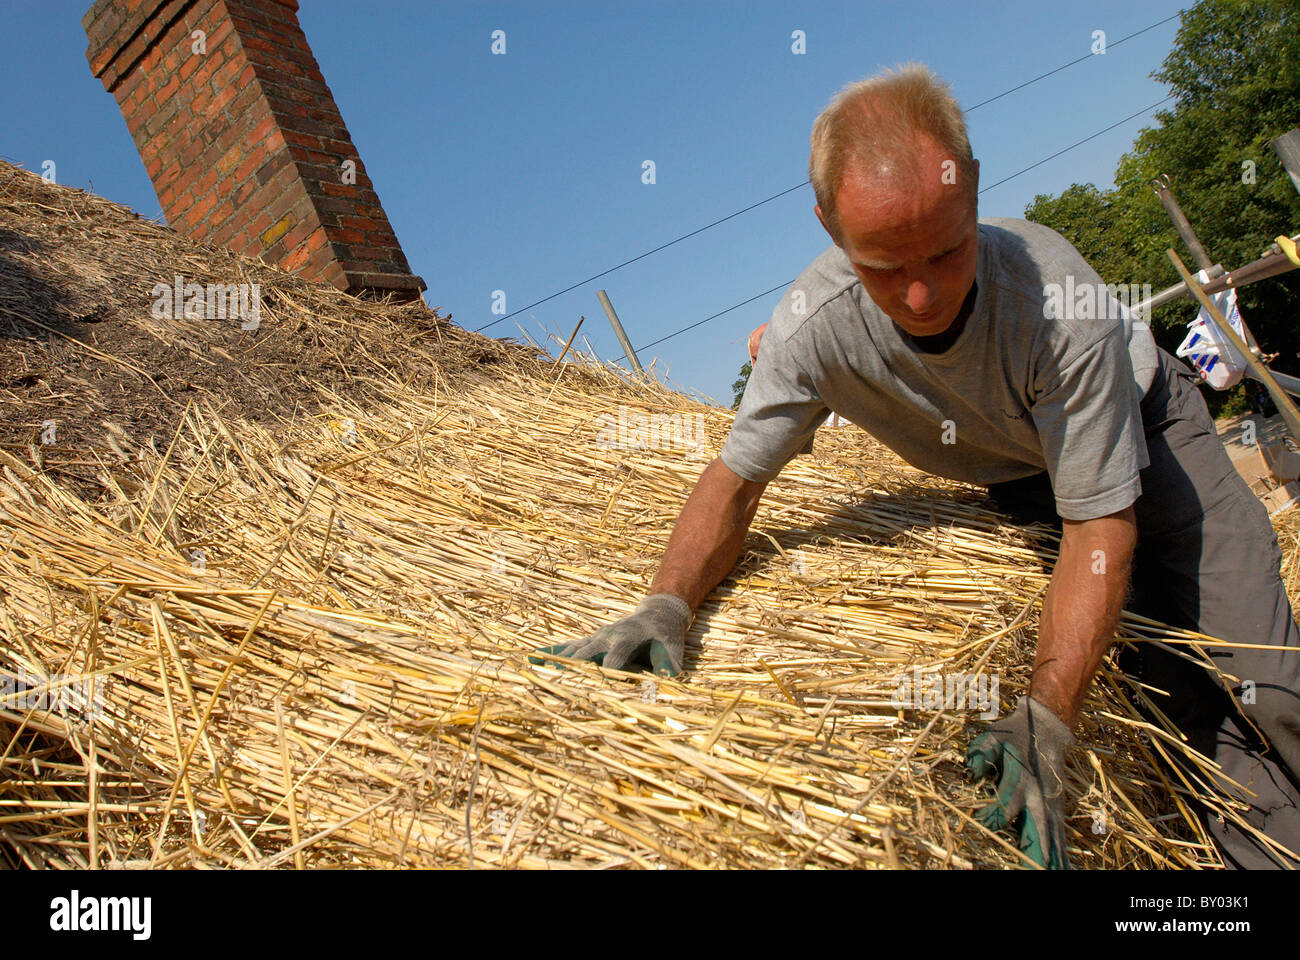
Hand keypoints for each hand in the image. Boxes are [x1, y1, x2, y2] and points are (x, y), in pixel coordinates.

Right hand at [529, 594, 691, 676]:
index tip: (596, 689)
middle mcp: (606, 636)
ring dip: (556, 663)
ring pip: (572, 651)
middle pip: (585, 654)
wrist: (657, 612)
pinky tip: (533, 659)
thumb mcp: (672, 647)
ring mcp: (596, 637)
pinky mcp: (591, 641)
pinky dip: (552, 653)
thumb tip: (668, 679)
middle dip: (572, 669)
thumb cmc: (665, 634)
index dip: (607, 673)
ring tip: (535, 674)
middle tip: (554, 685)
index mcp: (626, 638)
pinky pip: (569, 647)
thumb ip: (667, 663)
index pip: (614, 659)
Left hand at [966, 695, 1073, 868]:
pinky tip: (1064, 870)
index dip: (991, 818)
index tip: (980, 823)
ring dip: (1052, 860)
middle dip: (1033, 856)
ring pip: (1052, 841)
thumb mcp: (991, 739)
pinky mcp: (1057, 812)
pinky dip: (1063, 856)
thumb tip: (970, 771)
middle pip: (1036, 834)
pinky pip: (1061, 839)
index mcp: (1020, 782)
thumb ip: (980, 754)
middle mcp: (1038, 799)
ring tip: (1054, 875)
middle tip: (1034, 872)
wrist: (1047, 728)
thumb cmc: (1012, 735)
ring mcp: (1051, 807)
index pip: (1005, 808)